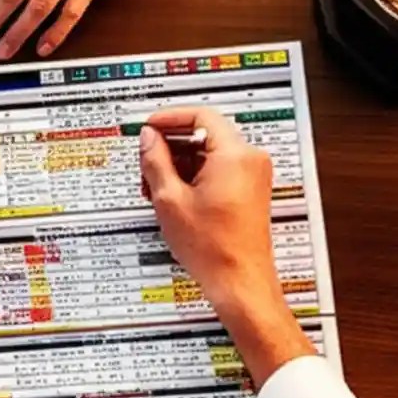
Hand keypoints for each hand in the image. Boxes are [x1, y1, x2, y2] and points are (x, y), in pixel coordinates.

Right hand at [138, 108, 315, 385]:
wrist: (240, 283)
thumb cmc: (214, 249)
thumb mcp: (169, 200)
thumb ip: (155, 161)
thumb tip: (148, 139)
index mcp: (234, 155)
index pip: (200, 115)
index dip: (168, 118)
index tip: (149, 128)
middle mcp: (249, 160)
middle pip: (203, 134)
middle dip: (170, 147)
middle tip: (146, 165)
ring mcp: (252, 176)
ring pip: (207, 154)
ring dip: (179, 165)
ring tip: (155, 188)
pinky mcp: (249, 191)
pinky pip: (217, 170)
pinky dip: (194, 177)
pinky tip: (172, 198)